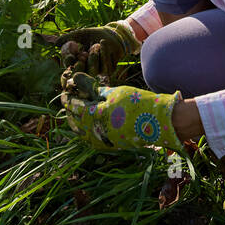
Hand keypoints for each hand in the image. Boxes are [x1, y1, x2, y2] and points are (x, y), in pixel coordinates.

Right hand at [55, 21, 140, 78]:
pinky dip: (103, 53)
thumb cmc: (93, 35)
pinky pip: (105, 66)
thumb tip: (55, 43)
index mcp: (76, 62)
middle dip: (80, 64)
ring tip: (95, 45)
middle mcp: (86, 69)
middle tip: (82, 54)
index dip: (69, 62)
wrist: (111, 34)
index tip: (70, 55)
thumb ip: (67, 38)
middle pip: (80, 72)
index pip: (69, 65)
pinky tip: (103, 43)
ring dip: (93, 57)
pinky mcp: (108, 70)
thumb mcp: (79, 35)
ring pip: (93, 70)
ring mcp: (97, 71)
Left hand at [64, 84, 182, 153]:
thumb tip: (75, 79)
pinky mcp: (109, 145)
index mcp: (95, 115)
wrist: (157, 122)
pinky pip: (90, 139)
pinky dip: (86, 130)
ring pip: (81, 133)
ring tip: (77, 112)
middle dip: (70, 111)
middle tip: (70, 100)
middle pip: (74, 121)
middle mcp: (95, 131)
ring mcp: (102, 141)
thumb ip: (93, 88)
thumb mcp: (113, 92)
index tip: (67, 91)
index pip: (74, 106)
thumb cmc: (136, 102)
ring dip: (76, 122)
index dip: (68, 98)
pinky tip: (88, 123)